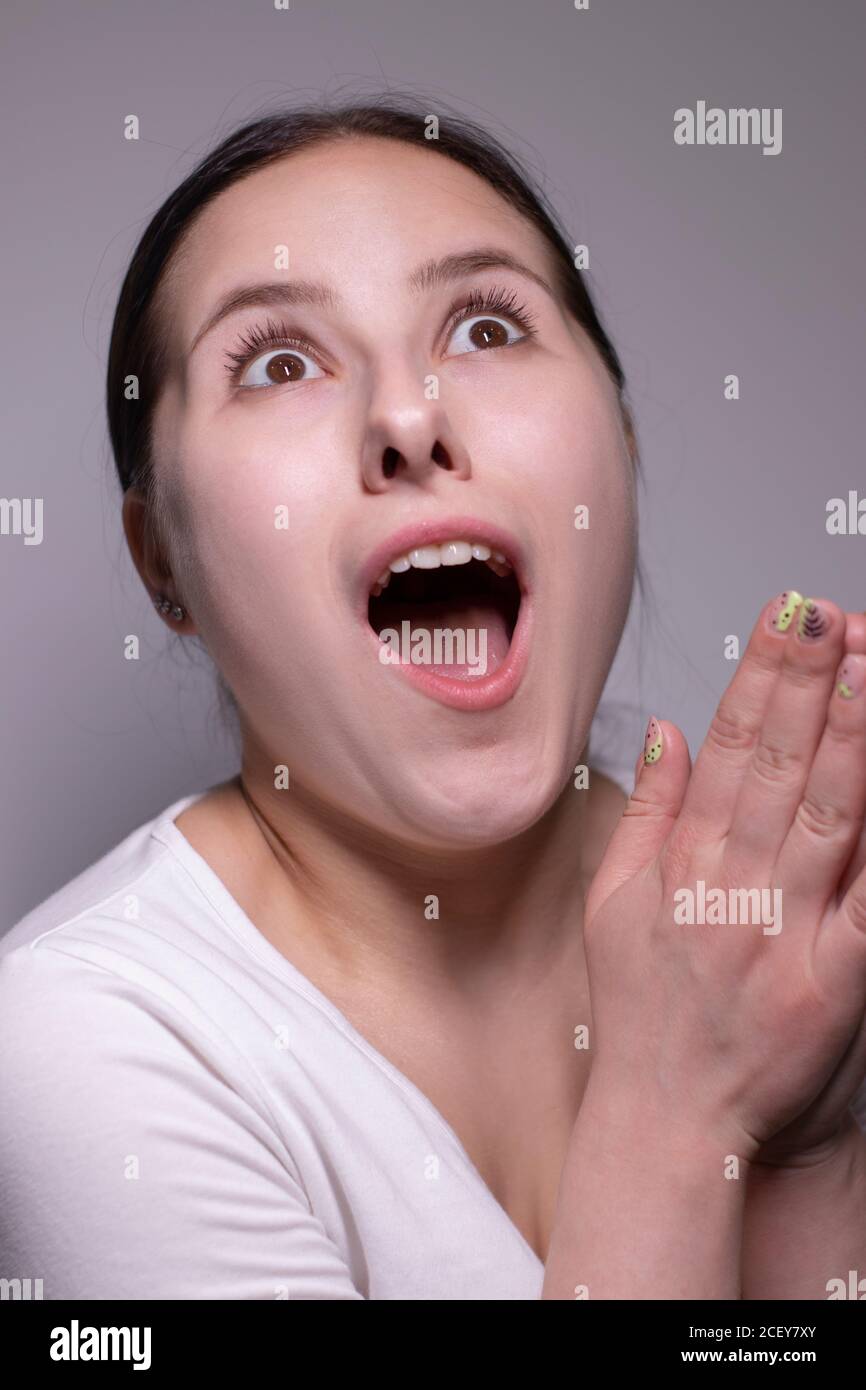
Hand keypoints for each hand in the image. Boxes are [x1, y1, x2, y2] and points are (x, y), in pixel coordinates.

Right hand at [583, 592, 865, 1158]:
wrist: (670, 1118)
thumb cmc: (643, 1011)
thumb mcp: (613, 904)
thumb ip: (646, 812)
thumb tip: (666, 730)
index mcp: (681, 864)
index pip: (725, 748)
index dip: (757, 677)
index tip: (785, 616)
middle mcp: (731, 887)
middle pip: (776, 766)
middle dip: (807, 681)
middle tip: (832, 613)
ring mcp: (784, 932)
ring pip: (828, 817)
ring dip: (850, 738)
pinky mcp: (834, 981)